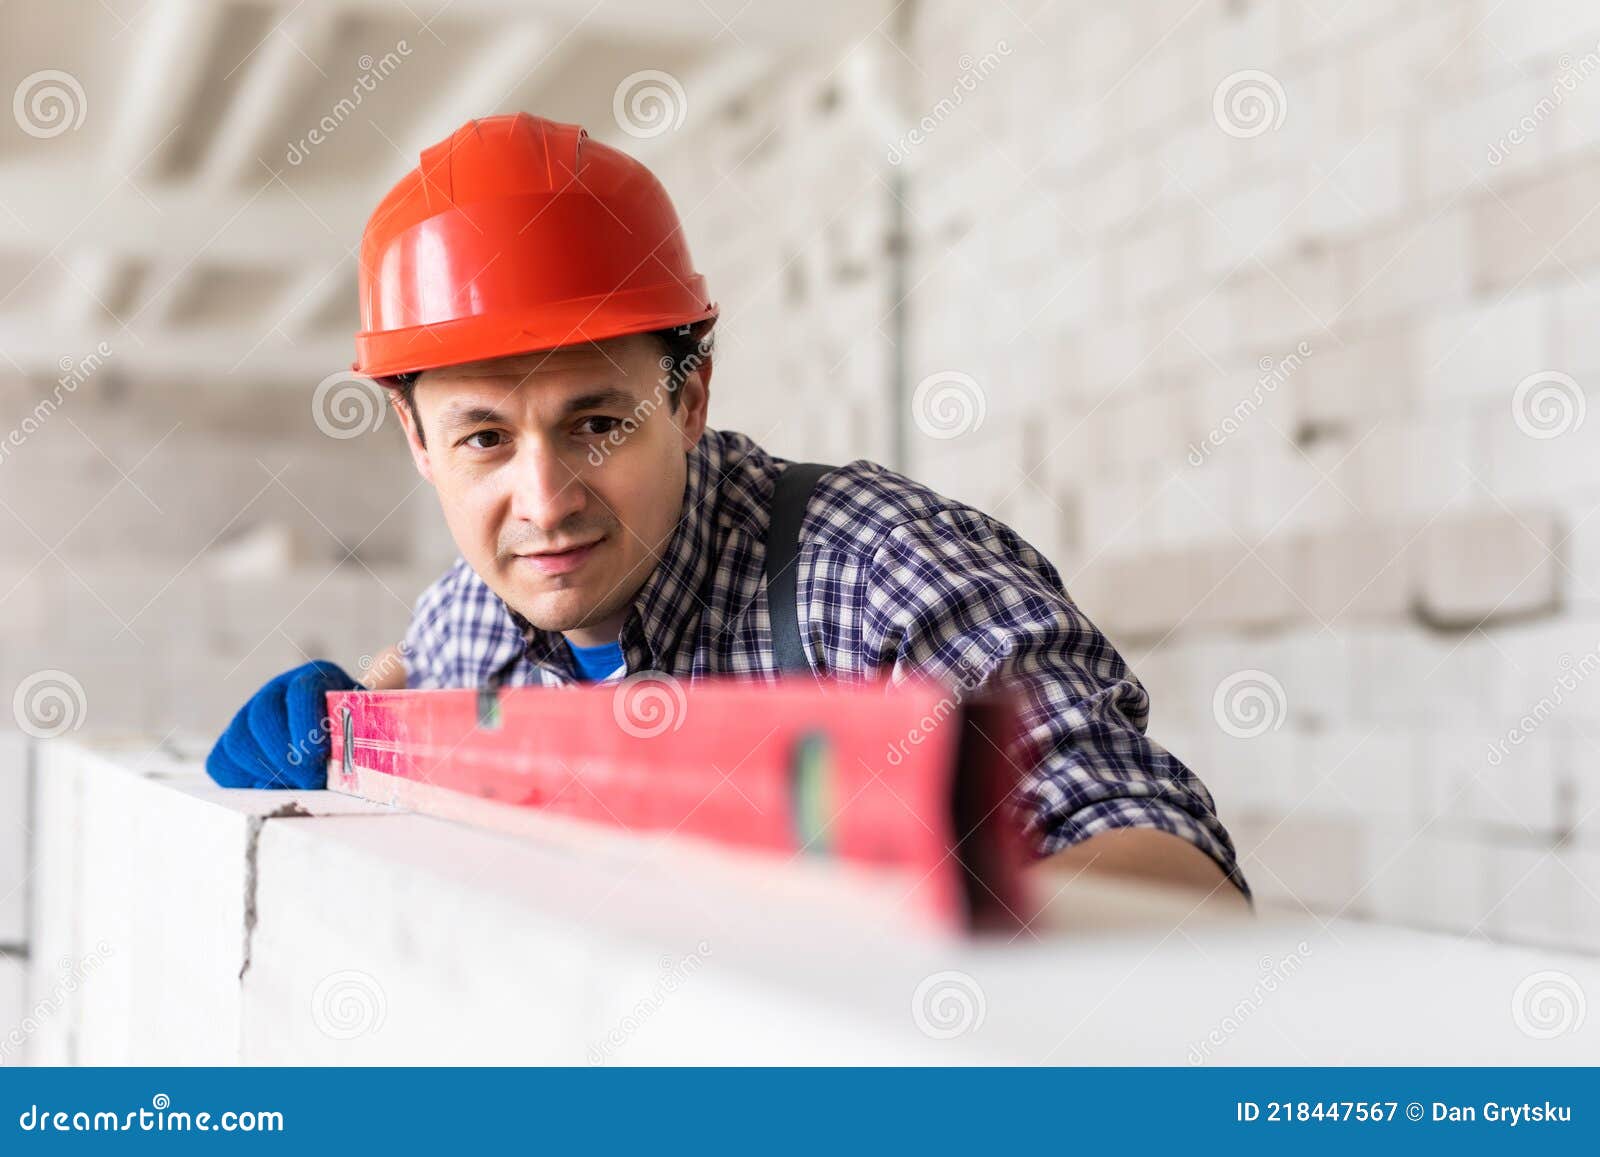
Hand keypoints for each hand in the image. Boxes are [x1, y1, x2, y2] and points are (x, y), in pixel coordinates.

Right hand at [205, 661, 359, 788]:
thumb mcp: (367, 732)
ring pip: (237, 741)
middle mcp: (279, 689)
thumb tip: (324, 778)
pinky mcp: (236, 740)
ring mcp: (251, 712)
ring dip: (264, 771)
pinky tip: (271, 788)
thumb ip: (353, 746)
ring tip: (294, 787)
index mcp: (318, 677)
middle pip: (262, 717)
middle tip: (309, 781)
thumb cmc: (363, 736)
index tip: (317, 759)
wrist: (349, 734)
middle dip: (284, 756)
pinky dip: (241, 781)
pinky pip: (221, 763)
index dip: (305, 726)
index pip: (301, 691)